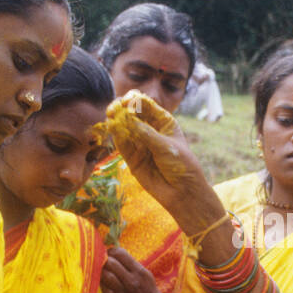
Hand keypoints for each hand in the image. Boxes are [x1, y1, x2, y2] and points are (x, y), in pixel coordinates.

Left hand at [101, 246, 169, 292]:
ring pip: (105, 276)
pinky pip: (103, 290)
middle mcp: (131, 281)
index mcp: (139, 271)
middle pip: (110, 263)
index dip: (111, 251)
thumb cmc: (148, 290)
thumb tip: (113, 253)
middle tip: (101, 261)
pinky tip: (103, 283)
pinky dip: (101, 285)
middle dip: (104, 260)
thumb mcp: (145, 274)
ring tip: (101, 271)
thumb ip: (131, 264)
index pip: (120, 254)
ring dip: (101, 272)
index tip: (108, 252)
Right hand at [105, 91, 218, 228]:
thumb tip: (126, 119)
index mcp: (162, 121)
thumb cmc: (181, 165)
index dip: (134, 100)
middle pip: (131, 113)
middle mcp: (149, 129)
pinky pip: (120, 143)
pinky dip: (115, 136)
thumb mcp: (166, 146)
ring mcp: (139, 143)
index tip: (128, 101)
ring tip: (110, 117)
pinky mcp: (131, 157)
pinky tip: (111, 129)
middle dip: (121, 109)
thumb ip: (146, 134)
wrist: (182, 192)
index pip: (145, 104)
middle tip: (113, 109)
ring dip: (115, 121)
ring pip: (123, 127)